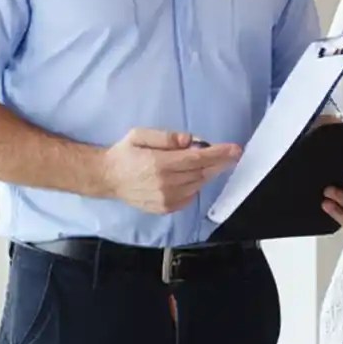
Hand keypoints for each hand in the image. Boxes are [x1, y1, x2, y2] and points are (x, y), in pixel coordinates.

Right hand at [100, 128, 241, 213]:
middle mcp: (164, 184)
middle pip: (201, 172)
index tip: (235, 150)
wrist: (107, 178)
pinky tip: (194, 176)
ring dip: (208, 173)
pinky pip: (190, 197)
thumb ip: (166, 137)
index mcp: (159, 164)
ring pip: (198, 185)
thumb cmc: (125, 153)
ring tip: (213, 162)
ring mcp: (165, 199)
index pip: (197, 158)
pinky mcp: (165, 208)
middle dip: (220, 163)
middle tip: (233, 154)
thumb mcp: (140, 135)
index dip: (218, 154)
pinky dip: (197, 186)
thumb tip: (190, 141)